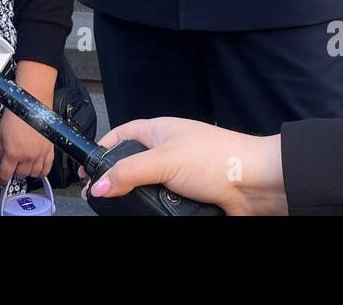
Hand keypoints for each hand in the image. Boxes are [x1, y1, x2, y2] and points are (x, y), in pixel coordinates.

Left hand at [0, 111, 54, 184]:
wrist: (33, 102)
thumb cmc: (16, 113)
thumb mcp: (0, 132)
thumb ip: (1, 149)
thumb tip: (2, 159)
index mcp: (13, 153)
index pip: (6, 174)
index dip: (1, 180)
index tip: (1, 181)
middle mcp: (27, 156)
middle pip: (21, 175)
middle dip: (15, 173)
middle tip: (13, 168)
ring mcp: (40, 154)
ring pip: (34, 174)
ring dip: (28, 172)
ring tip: (25, 167)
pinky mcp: (50, 149)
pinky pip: (48, 168)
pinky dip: (42, 172)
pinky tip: (38, 169)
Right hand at [82, 118, 286, 215]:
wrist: (254, 183)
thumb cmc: (216, 158)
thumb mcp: (163, 160)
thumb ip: (127, 172)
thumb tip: (98, 186)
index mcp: (159, 129)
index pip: (121, 134)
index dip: (102, 150)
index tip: (87, 170)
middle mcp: (168, 149)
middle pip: (132, 164)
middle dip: (117, 179)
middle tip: (101, 197)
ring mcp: (179, 173)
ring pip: (148, 186)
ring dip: (139, 197)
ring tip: (126, 207)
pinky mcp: (189, 194)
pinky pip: (164, 202)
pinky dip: (157, 208)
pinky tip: (152, 212)